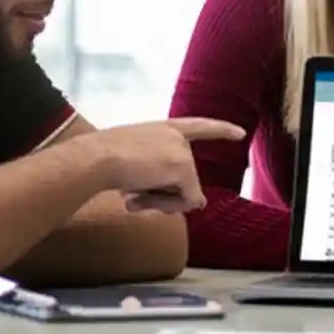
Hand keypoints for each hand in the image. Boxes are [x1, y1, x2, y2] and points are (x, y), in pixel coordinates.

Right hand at [80, 118, 244, 212]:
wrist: (93, 159)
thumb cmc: (101, 163)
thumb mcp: (134, 168)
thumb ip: (162, 182)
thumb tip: (199, 203)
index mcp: (162, 129)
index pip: (197, 127)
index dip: (220, 130)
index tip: (240, 133)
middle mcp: (176, 135)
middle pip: (186, 178)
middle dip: (164, 195)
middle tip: (133, 196)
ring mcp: (181, 150)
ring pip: (186, 193)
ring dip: (161, 202)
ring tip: (133, 195)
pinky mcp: (183, 167)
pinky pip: (187, 201)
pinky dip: (166, 206)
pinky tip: (138, 198)